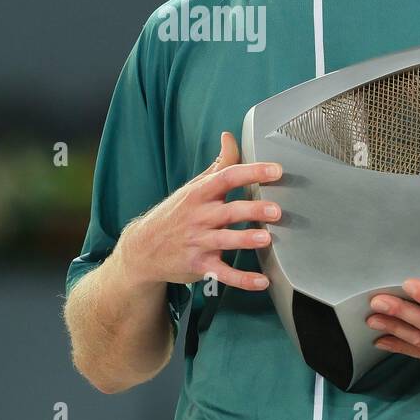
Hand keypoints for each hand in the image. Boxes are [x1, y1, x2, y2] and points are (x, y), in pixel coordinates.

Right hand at [115, 131, 283, 292]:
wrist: (143, 249)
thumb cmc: (174, 214)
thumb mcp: (193, 186)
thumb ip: (218, 165)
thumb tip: (229, 137)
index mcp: (199, 194)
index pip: (227, 178)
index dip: (252, 172)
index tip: (275, 170)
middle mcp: (199, 217)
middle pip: (228, 211)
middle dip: (252, 209)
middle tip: (276, 210)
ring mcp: (198, 242)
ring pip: (224, 241)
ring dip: (245, 240)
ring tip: (266, 239)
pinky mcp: (199, 266)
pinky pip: (223, 274)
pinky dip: (242, 280)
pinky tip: (261, 282)